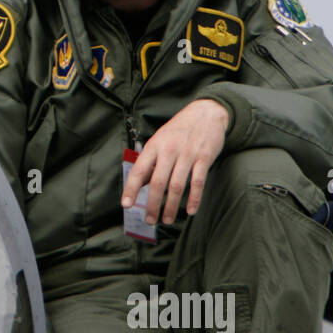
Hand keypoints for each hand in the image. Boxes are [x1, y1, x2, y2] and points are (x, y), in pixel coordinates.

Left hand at [120, 99, 228, 224]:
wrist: (207, 113)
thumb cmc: (179, 130)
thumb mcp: (160, 140)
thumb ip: (151, 161)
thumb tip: (139, 184)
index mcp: (154, 146)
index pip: (139, 171)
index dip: (131, 189)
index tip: (126, 204)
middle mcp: (169, 150)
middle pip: (158, 182)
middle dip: (152, 204)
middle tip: (150, 220)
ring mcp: (187, 154)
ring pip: (177, 185)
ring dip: (171, 206)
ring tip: (167, 219)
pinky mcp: (204, 158)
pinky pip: (198, 182)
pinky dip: (194, 198)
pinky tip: (190, 211)